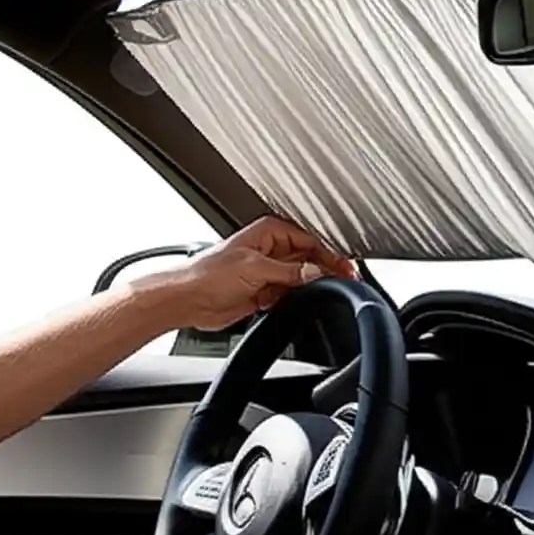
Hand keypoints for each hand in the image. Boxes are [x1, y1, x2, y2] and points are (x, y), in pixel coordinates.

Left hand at [139, 216, 356, 330]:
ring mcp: (268, 271)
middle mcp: (270, 250)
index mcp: (269, 232)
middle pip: (309, 259)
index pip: (310, 240)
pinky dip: (294, 298)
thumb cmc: (208, 274)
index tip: (345, 267)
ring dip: (309, 286)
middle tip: (345, 280)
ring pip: (301, 278)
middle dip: (325, 270)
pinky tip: (295, 301)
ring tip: (323, 292)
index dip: (329, 254)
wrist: (188, 300)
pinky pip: (289, 293)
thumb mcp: (255, 268)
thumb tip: (317, 273)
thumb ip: (289, 272)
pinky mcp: (264, 291)